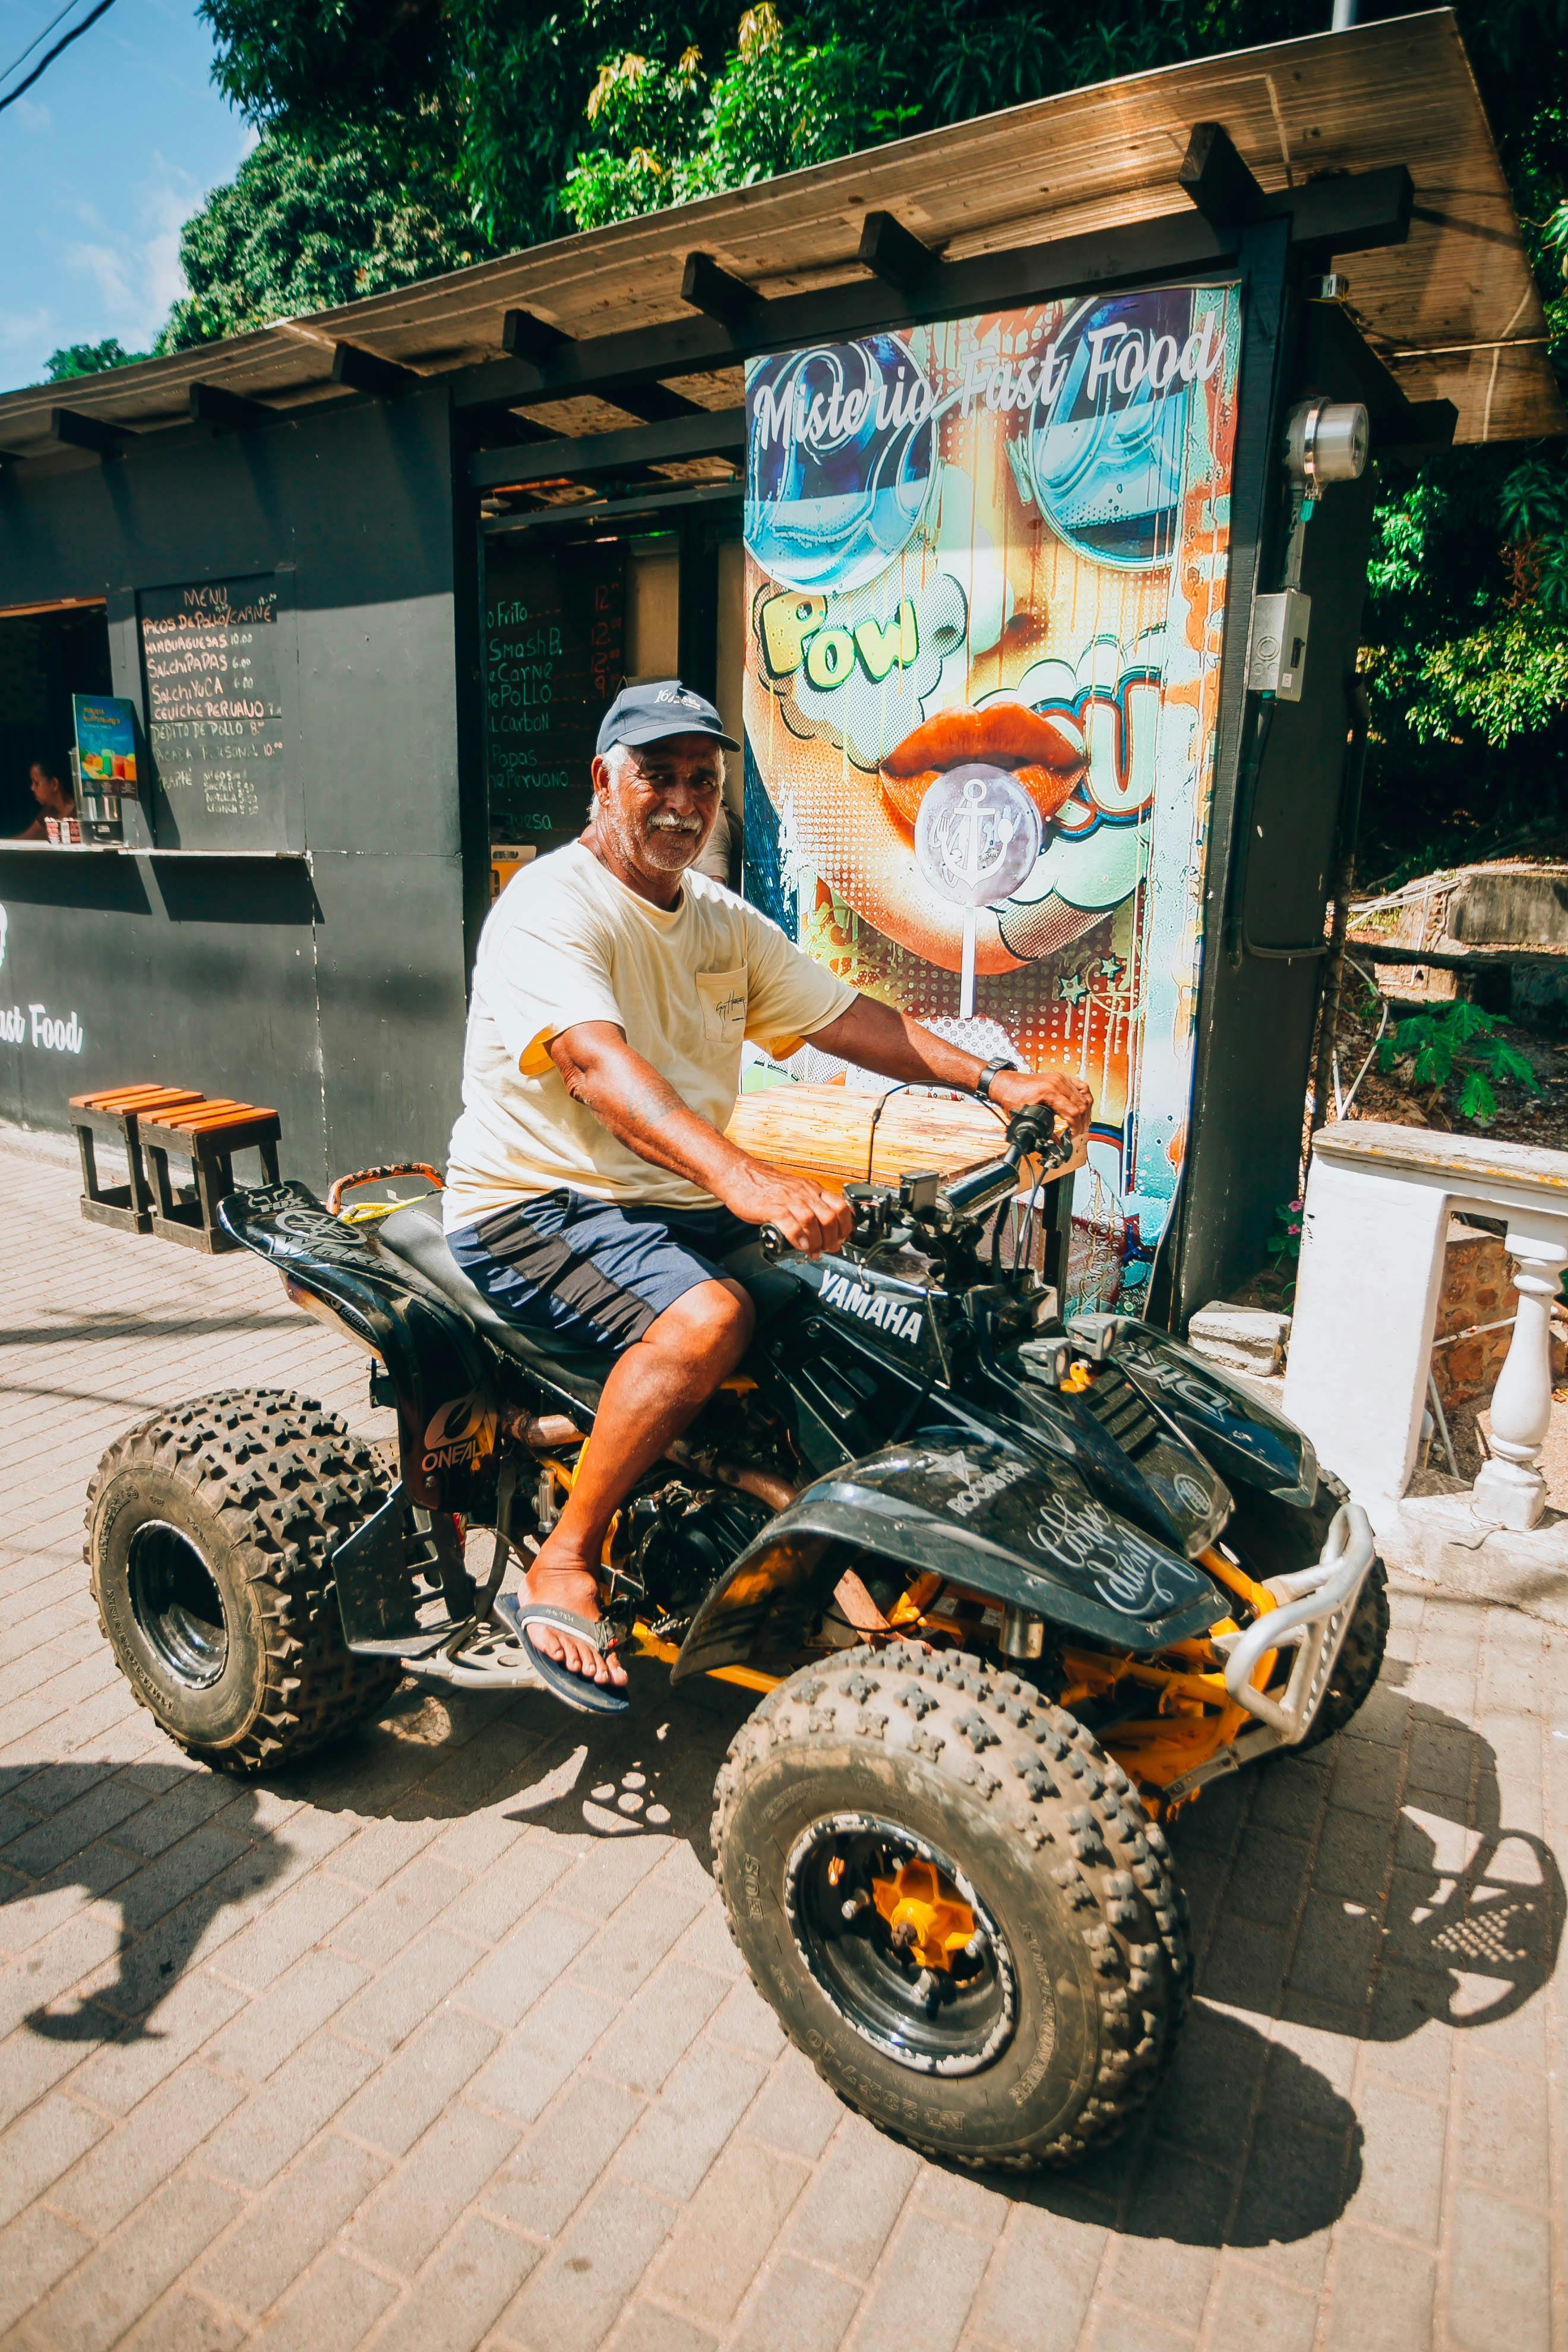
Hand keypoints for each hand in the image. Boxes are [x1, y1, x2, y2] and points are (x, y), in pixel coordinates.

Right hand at [725, 1162, 854, 1256]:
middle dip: (832, 1238)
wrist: (740, 1175)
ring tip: (813, 1251)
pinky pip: (790, 1223)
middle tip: (827, 1249)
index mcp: (811, 1189)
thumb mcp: (796, 1192)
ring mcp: (787, 1199)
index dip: (845, 1226)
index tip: (841, 1239)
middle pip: (830, 1217)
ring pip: (813, 1221)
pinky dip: (798, 1237)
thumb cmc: (766, 1187)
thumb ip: (810, 1206)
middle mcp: (803, 1193)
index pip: (840, 1206)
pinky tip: (799, 1245)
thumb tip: (827, 1227)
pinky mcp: (771, 1207)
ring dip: (816, 1241)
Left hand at [987, 1066, 1092, 1139]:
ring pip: (1084, 1096)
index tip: (1073, 1136)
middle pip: (1082, 1105)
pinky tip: (1084, 1106)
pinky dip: (1085, 1097)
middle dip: (1082, 1122)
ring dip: (1086, 1111)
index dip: (1076, 1128)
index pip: (1073, 1112)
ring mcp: (1061, 1078)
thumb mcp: (1024, 1118)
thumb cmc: (1011, 1097)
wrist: (1005, 1083)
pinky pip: (1081, 1086)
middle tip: (1077, 1132)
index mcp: (1049, 1092)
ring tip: (1082, 1123)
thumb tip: (1055, 1142)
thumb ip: (1042, 1132)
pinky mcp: (1061, 1077)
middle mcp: (1057, 1083)